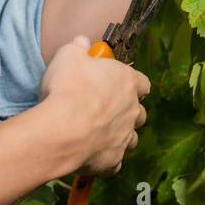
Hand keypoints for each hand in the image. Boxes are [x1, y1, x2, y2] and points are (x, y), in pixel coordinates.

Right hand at [39, 36, 149, 176]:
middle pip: (139, 112)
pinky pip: (115, 162)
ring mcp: (124, 138)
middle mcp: (132, 111)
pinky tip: (92, 154)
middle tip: (103, 108)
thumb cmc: (67, 88)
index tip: (118, 82)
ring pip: (130, 138)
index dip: (132, 82)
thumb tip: (81, 42)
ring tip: (97, 133)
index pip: (143, 82)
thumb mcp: (68, 56)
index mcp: (127, 82)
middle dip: (126, 111)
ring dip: (119, 135)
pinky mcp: (112, 161)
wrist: (61, 130)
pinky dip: (107, 158)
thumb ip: (77, 48)